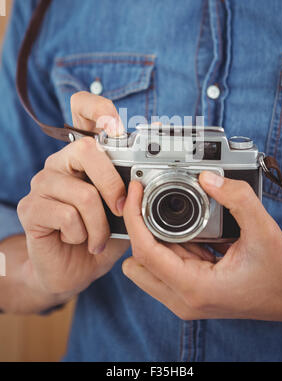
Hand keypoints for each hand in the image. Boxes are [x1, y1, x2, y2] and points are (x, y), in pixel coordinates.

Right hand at [17, 92, 128, 301]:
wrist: (74, 271)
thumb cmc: (101, 235)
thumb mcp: (125, 210)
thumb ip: (135, 185)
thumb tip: (152, 150)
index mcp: (83, 156)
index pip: (82, 111)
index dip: (99, 109)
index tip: (116, 128)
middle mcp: (61, 162)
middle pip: (86, 149)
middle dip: (113, 185)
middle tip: (120, 210)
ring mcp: (42, 183)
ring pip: (83, 192)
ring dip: (100, 224)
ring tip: (98, 238)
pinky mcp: (30, 208)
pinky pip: (67, 215)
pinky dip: (83, 234)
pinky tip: (77, 240)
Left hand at [122, 172, 281, 321]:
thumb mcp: (262, 230)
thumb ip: (237, 198)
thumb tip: (208, 178)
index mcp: (195, 287)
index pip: (144, 252)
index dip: (135, 216)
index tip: (137, 190)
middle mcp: (184, 298)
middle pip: (137, 263)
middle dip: (140, 232)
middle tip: (152, 204)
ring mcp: (187, 298)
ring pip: (149, 265)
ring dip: (156, 238)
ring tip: (177, 216)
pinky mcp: (192, 292)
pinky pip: (166, 265)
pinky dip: (171, 246)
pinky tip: (193, 232)